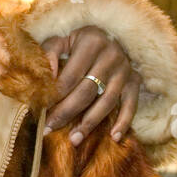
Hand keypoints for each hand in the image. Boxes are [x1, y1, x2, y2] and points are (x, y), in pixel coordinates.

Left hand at [40, 26, 139, 144]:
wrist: (110, 36)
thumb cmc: (78, 43)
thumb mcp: (62, 41)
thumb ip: (49, 52)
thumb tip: (46, 74)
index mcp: (92, 41)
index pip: (71, 76)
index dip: (55, 96)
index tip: (41, 112)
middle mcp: (111, 55)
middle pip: (87, 91)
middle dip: (66, 113)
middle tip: (49, 129)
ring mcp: (124, 70)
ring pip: (107, 102)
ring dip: (90, 123)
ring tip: (74, 139)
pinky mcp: (134, 81)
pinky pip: (131, 104)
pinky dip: (124, 121)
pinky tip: (114, 137)